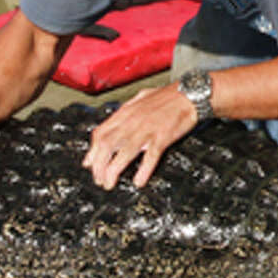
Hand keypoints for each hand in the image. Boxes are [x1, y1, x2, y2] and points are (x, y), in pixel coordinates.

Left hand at [84, 84, 199, 188]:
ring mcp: (147, 130)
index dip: (92, 151)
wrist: (188, 94)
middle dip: (98, 165)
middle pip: (107, 145)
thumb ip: (126, 112)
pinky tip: (138, 181)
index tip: (89, 164)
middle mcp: (132, 122)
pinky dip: (143, 170)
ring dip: (113, 171)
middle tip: (99, 179)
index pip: (100, 133)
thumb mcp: (139, 99)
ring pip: (124, 152)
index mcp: (125, 113)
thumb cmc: (166, 97)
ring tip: (109, 183)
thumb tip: (115, 121)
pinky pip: (150, 156)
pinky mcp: (162, 137)